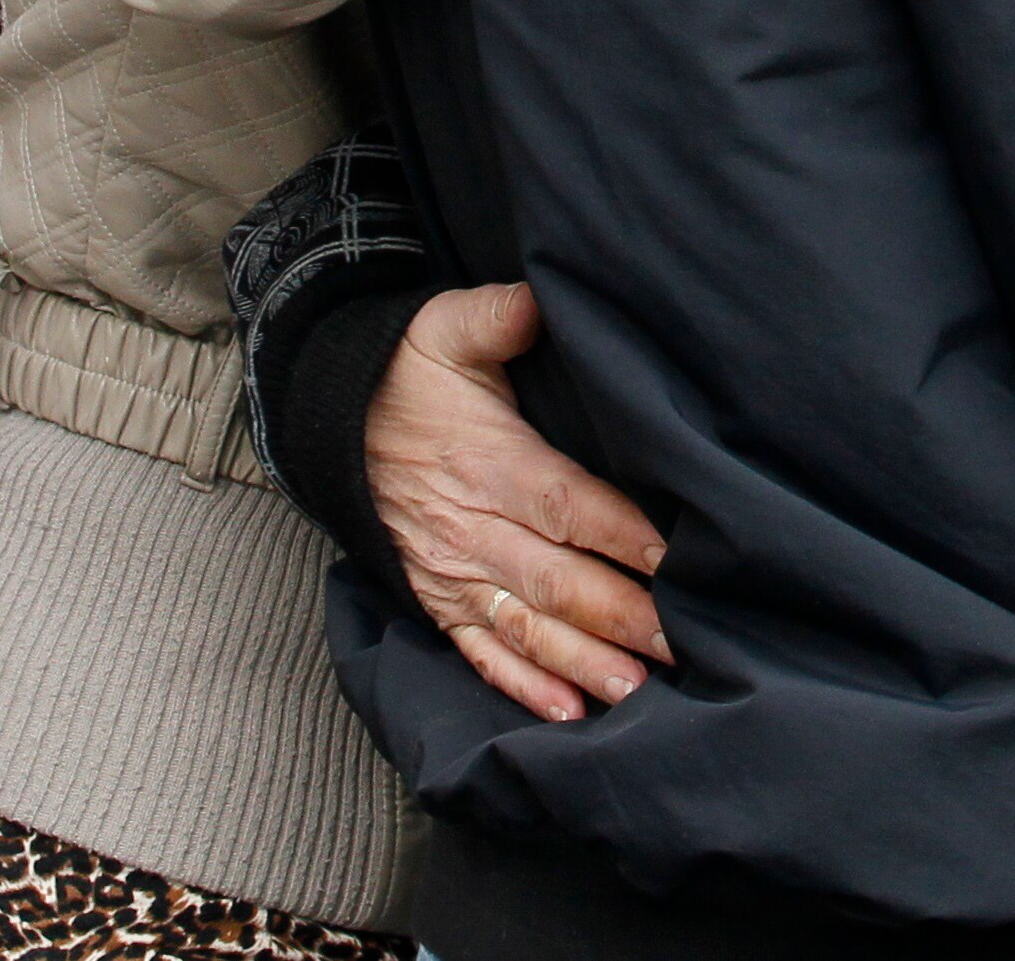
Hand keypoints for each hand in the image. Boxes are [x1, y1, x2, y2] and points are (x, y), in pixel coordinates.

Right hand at [366, 282, 671, 722]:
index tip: (672, 558)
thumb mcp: (447, 327)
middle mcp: (474, 527)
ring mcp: (454, 572)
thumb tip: (537, 301)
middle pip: (557, 579)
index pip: (567, 503)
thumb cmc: (408, 371)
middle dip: (621, 614)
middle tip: (681, 645)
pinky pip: (481, 652)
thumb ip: (496, 316)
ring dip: (582, 661)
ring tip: (636, 689)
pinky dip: (522, 686)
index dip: (619, 532)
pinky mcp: (437, 599)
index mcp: (490, 462)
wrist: (334, 420)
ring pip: (527, 626)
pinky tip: (566, 712)